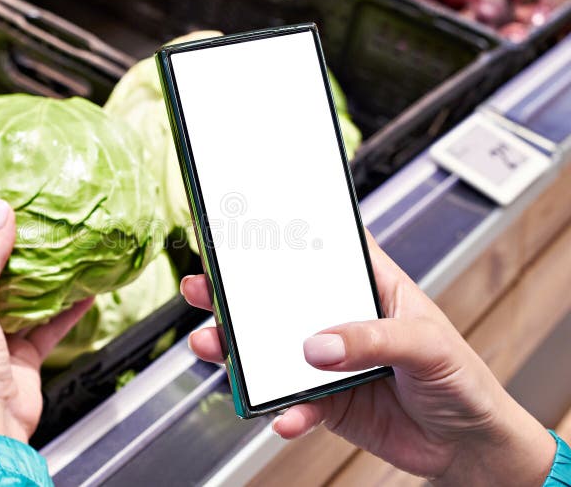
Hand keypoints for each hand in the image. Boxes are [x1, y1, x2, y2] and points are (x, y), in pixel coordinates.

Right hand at [181, 231, 555, 485]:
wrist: (468, 447)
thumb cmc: (462, 380)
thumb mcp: (428, 345)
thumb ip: (371, 340)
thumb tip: (318, 345)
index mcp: (372, 288)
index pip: (325, 252)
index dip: (288, 235)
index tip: (247, 227)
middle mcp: (343, 320)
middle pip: (282, 299)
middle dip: (239, 293)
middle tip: (205, 287)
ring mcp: (330, 362)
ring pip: (274, 350)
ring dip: (241, 351)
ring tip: (214, 345)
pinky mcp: (327, 401)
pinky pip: (294, 402)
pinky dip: (284, 410)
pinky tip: (284, 415)